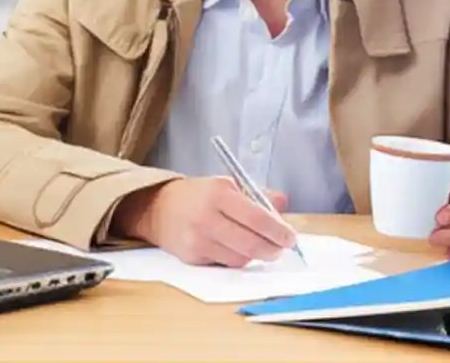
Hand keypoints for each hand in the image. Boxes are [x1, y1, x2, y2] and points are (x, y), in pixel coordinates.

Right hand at [111, 177, 294, 266]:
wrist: (158, 208)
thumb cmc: (199, 195)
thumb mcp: (226, 185)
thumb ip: (256, 194)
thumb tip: (282, 203)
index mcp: (218, 193)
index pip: (257, 218)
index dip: (278, 231)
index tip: (290, 237)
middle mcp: (207, 217)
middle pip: (251, 244)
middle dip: (273, 250)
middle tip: (280, 248)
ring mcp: (198, 240)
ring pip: (240, 259)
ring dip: (255, 256)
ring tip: (258, 246)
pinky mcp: (192, 257)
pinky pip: (225, 264)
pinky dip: (236, 259)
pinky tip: (234, 248)